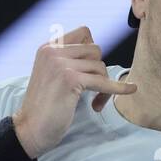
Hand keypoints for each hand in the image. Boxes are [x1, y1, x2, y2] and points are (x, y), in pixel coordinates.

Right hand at [10, 26, 136, 157]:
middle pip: (96, 49)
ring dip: (103, 86)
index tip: (91, 69)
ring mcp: (60, 64)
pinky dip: (118, 88)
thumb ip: (68, 60)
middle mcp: (53, 52)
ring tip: (94, 102)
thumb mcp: (51, 73)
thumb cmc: (44, 106)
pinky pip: (103, 82)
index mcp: (48, 48)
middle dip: (100, 70)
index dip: (93, 49)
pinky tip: (130, 89)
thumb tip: (96, 51)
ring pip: (100, 66)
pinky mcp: (70, 80)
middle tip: (95, 90)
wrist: (30, 128)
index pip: (84, 32)